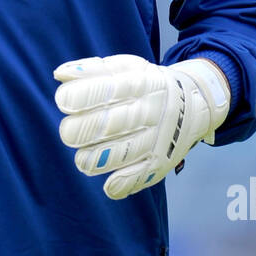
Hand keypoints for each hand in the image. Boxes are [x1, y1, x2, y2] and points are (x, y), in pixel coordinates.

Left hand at [53, 55, 229, 197]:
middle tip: (66, 132)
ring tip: (82, 160)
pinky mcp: (163, 161)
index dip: (86, 95)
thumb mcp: (127, 68)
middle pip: (118, 122)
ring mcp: (160, 137)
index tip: (62, 101)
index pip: (112, 88)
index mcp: (143, 83)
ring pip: (129, 151)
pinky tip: (109, 186)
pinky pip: (145, 175)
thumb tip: (60, 74)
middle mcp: (154, 110)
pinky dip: (126, 183)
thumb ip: (92, 71)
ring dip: (101, 159)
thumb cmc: (148, 84)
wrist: (195, 101)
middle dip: (87, 129)